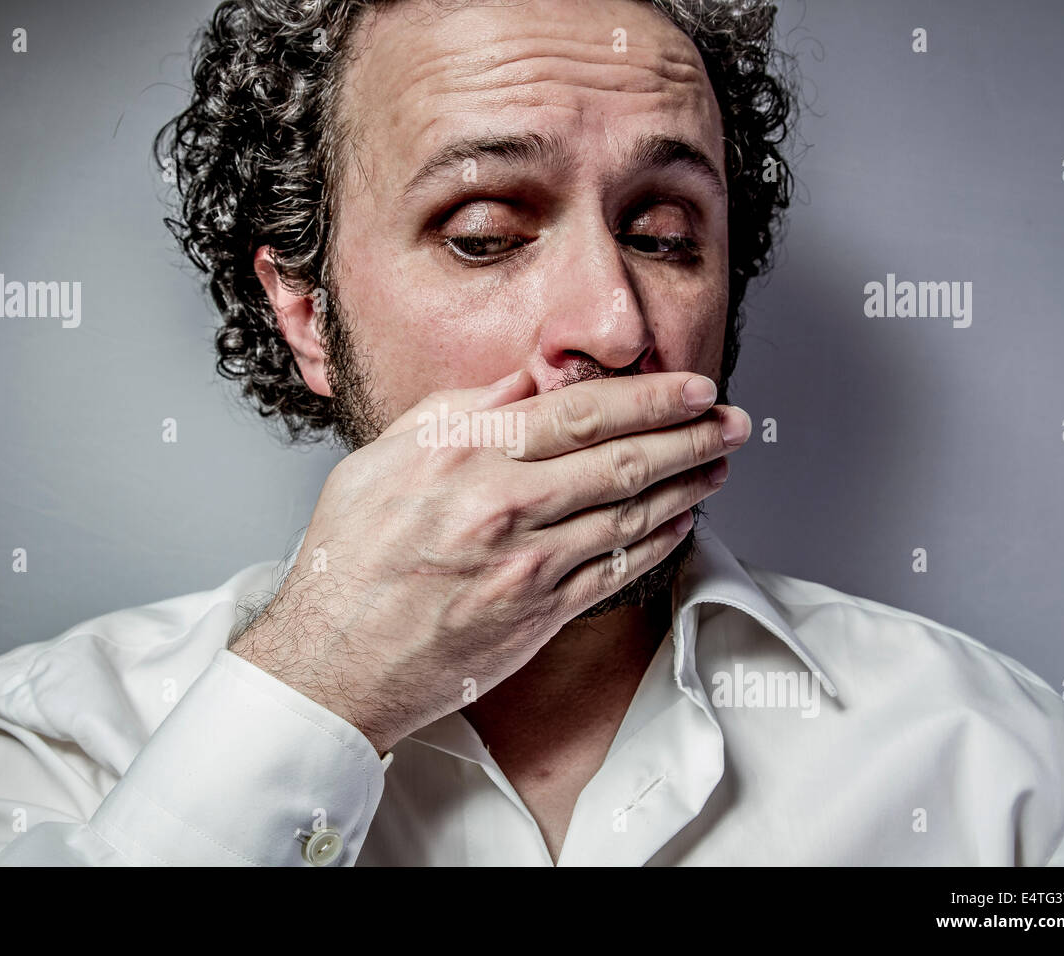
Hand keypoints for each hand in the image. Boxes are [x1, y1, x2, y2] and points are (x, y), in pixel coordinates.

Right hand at [230, 369, 750, 753]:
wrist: (332, 662)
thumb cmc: (348, 561)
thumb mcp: (383, 459)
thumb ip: (459, 412)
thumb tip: (526, 380)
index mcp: (467, 455)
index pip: (583, 411)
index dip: (652, 396)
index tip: (692, 385)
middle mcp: (506, 506)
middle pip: (624, 458)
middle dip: (692, 434)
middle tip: (730, 419)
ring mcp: (529, 565)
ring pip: (633, 514)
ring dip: (689, 485)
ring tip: (720, 464)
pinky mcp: (541, 614)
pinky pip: (619, 571)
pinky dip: (660, 542)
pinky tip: (682, 523)